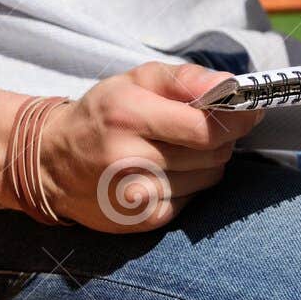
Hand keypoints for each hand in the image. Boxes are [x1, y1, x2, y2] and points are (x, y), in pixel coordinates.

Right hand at [36, 63, 260, 232]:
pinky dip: (189, 186)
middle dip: (220, 138)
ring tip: (177, 150)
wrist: (52, 162)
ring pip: (209, 177)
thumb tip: (232, 86)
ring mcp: (135, 195)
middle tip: (204, 128)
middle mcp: (129, 158)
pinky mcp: (140, 221)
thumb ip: (187, 78)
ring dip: (206, 162)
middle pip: (214, 153)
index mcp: (129, 115)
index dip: (237, 118)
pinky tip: (165, 174)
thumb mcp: (136, 80)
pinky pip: (192, 201)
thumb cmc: (103, 114)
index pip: (206, 127)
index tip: (249, 111)